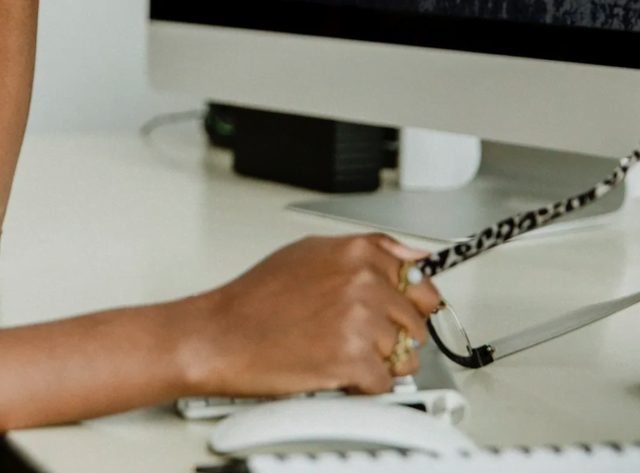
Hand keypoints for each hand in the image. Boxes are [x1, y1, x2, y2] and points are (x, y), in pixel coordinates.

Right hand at [177, 234, 442, 397]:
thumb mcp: (309, 253)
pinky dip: (360, 386)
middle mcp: (363, 282)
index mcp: (356, 252)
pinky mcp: (353, 360)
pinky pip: (383, 384)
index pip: (420, 278)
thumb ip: (367, 252)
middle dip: (392, 336)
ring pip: (404, 357)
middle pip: (416, 322)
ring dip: (376, 362)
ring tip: (335, 351)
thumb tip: (413, 255)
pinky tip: (330, 368)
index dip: (410, 301)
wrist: (219, 336)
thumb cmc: (254, 299)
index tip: (401, 310)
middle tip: (352, 335)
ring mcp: (360, 322)